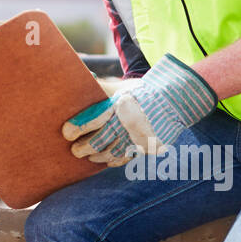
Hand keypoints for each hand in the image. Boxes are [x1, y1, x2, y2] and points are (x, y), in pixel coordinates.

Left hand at [66, 54, 217, 159]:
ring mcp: (138, 137)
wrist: (174, 101)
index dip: (78, 128)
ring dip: (98, 157)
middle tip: (75, 151)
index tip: (66, 133)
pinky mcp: (147, 146)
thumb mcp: (121, 87)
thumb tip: (84, 80)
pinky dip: (115, 161)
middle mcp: (128, 123)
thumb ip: (101, 87)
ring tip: (89, 156)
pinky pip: (127, 158)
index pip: (93, 120)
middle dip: (84, 148)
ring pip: (112, 153)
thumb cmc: (142, 92)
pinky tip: (106, 161)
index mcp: (119, 106)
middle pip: (100, 141)